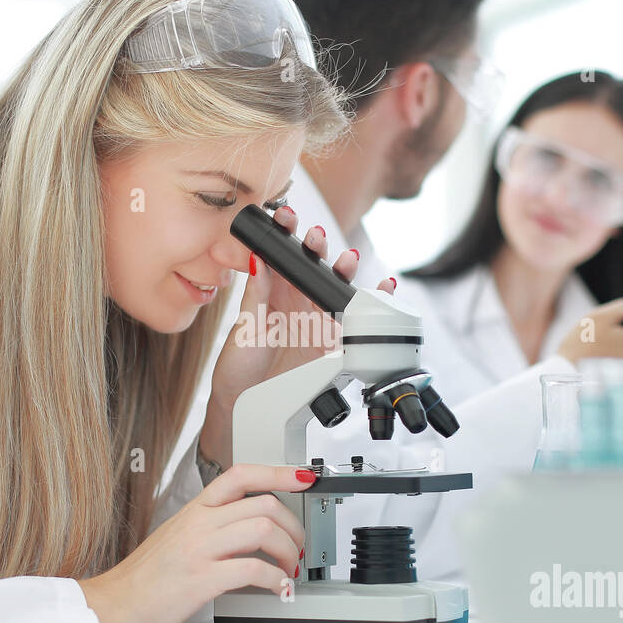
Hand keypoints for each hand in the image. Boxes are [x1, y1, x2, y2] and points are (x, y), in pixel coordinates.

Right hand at [79, 463, 315, 622]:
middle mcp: (197, 524)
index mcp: (193, 511)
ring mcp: (199, 550)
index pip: (240, 475)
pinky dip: (276, 579)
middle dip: (293, 526)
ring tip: (289, 570)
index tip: (303, 477)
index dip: (278, 472)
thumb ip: (209, 529)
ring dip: (289, 551)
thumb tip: (247, 531)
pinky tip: (278, 588)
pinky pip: (252, 569)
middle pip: (263, 504)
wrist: (110, 607)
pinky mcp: (200, 580)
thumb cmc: (142, 580)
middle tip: (297, 547)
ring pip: (263, 530)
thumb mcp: (176, 539)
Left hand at [200, 206, 395, 466]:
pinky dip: (375, 302)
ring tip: (348, 259)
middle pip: (314, 267)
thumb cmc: (238, 367)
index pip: (283, 256)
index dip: (285, 234)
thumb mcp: (245, 326)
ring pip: (336, 288)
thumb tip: (257, 258)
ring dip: (344, 271)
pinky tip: (384, 289)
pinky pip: (357, 320)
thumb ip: (256, 294)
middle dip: (317, 247)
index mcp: (274, 293)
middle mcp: (298, 303)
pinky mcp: (332, 343)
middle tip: (315, 238)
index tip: (283, 216)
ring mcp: (317, 321)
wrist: (245, 406)